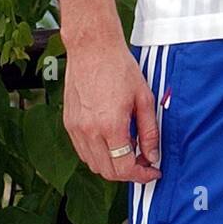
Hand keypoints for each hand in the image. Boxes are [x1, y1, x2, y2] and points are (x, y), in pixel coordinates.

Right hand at [63, 41, 162, 183]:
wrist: (93, 49)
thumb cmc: (120, 68)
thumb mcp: (144, 98)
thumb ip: (150, 131)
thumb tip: (153, 155)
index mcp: (111, 126)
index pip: (125, 167)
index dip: (141, 174)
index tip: (152, 171)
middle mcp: (90, 132)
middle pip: (108, 172)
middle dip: (128, 173)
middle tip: (144, 162)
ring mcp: (76, 129)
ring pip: (93, 164)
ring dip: (112, 166)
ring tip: (129, 150)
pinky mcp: (69, 124)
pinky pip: (83, 151)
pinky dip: (98, 155)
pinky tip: (112, 142)